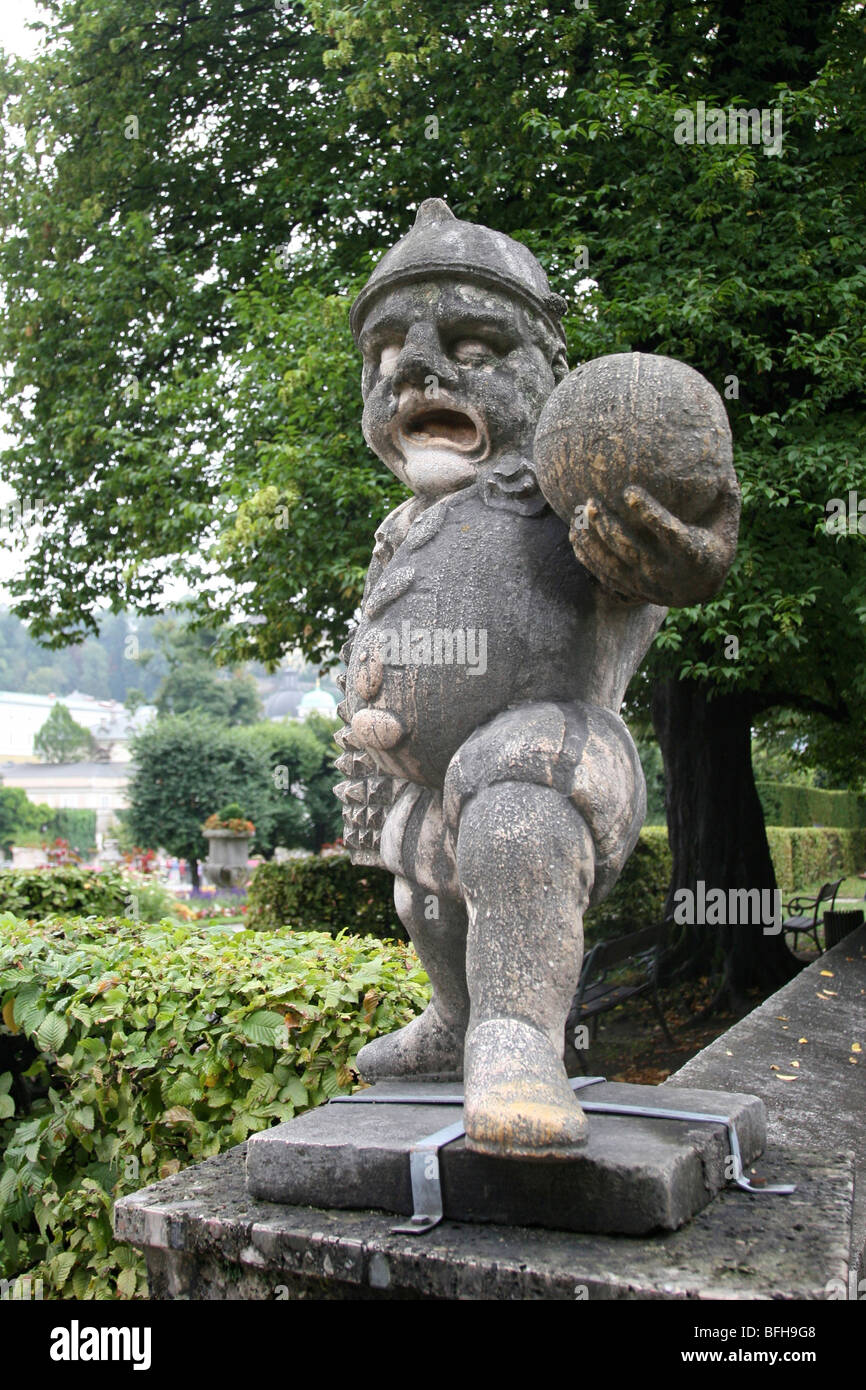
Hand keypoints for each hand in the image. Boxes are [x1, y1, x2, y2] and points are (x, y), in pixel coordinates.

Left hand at [570, 480, 739, 606]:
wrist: (699, 589)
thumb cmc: (713, 541)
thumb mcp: (726, 520)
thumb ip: (724, 493)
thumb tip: (721, 459)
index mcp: (691, 553)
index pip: (668, 532)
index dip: (649, 512)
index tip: (629, 491)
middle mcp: (665, 571)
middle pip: (630, 549)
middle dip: (608, 526)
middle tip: (591, 500)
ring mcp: (645, 583)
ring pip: (611, 562)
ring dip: (592, 539)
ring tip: (579, 514)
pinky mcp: (630, 588)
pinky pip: (603, 573)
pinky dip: (586, 555)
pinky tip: (575, 534)